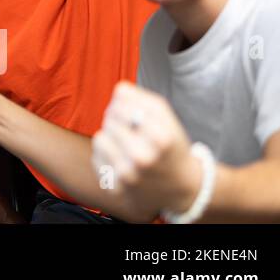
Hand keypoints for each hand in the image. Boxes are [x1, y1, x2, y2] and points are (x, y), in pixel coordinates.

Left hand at [91, 81, 202, 218]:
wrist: (182, 189)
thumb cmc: (171, 147)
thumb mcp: (167, 119)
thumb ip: (142, 98)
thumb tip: (118, 90)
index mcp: (160, 137)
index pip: (121, 104)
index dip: (124, 105)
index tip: (134, 113)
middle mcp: (143, 157)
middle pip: (109, 119)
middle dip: (118, 121)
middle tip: (132, 131)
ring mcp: (128, 175)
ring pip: (100, 138)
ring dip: (110, 138)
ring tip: (126, 145)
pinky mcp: (116, 188)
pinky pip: (97, 159)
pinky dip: (107, 157)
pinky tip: (123, 161)